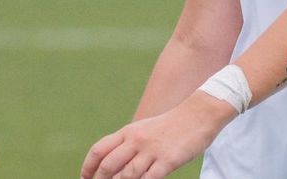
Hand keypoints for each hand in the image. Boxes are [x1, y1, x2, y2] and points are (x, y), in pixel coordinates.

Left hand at [80, 91, 235, 178]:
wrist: (198, 114)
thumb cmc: (170, 126)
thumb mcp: (144, 130)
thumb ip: (128, 144)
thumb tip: (111, 165)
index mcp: (128, 132)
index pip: (99, 151)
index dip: (88, 168)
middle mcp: (136, 140)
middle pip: (108, 166)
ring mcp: (151, 151)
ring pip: (126, 176)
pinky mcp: (167, 161)